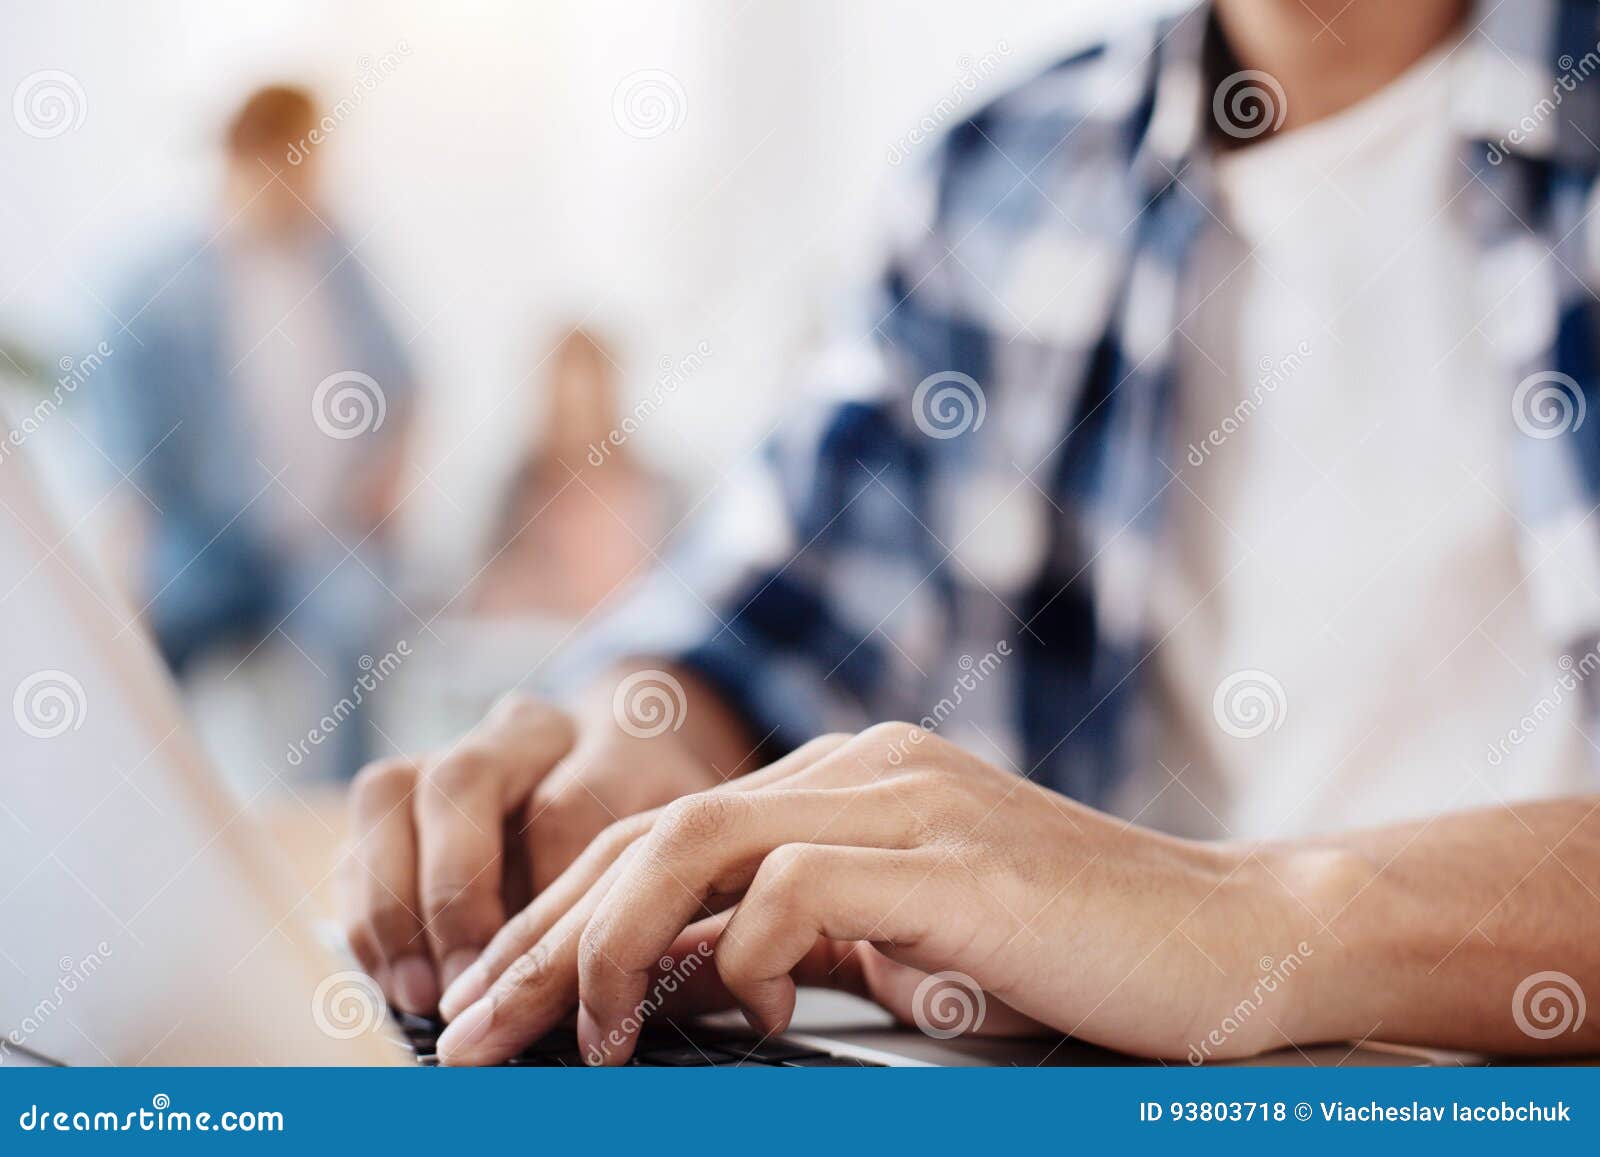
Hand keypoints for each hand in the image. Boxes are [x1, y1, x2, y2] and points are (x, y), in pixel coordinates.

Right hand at [338, 667, 749, 1016]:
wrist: (637, 764)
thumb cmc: (675, 834)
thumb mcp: (702, 857)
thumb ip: (672, 905)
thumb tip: (628, 997)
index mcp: (611, 736)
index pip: (568, 807)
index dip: (548, 897)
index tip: (550, 978)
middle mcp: (525, 729)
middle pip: (463, 779)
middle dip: (455, 893)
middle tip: (464, 985)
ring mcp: (456, 747)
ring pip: (393, 790)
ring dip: (394, 902)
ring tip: (417, 992)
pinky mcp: (409, 789)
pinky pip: (362, 832)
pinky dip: (367, 910)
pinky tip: (393, 977)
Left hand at [433, 723, 1292, 1065]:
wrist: (1231, 943)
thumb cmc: (1072, 962)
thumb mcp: (910, 950)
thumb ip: (804, 943)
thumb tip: (680, 986)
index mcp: (847, 780)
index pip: (664, 832)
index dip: (563, 915)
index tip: (496, 1000)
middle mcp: (860, 767)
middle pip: (650, 831)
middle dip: (538, 934)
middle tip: (464, 1031)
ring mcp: (903, 800)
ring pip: (692, 840)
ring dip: (600, 943)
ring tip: (561, 1038)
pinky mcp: (946, 856)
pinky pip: (789, 888)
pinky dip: (731, 957)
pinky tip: (729, 1016)